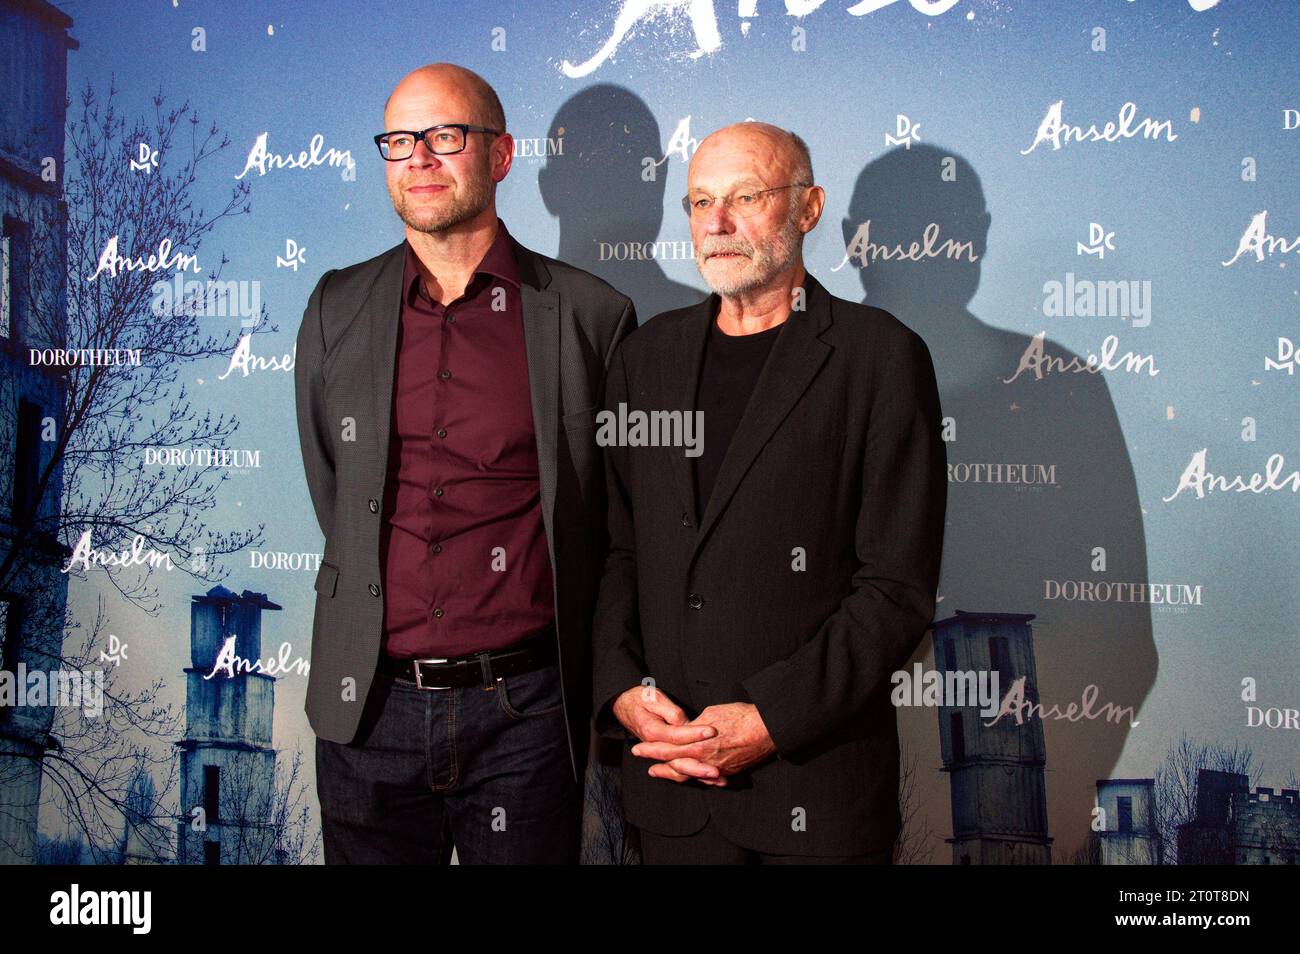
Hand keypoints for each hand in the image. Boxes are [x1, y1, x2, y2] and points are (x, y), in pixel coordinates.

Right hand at [611, 685, 724, 785]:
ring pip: (680, 769)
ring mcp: (661, 751)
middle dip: (700, 765)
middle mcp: (657, 745)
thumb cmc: (639, 698)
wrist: (623, 704)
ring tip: (717, 779)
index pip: (676, 735)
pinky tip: (712, 780)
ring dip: (699, 775)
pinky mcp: (666, 752)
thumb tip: (685, 723)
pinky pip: (680, 769)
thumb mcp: (653, 698)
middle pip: (679, 759)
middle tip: (717, 769)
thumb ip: (670, 711)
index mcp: (652, 731)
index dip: (695, 733)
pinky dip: (696, 775)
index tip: (712, 731)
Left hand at [630, 702, 776, 783]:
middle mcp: (704, 760)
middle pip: (674, 764)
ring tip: (658, 772)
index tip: (637, 748)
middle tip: (643, 762)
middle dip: (656, 763)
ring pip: (688, 775)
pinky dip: (694, 776)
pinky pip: (706, 778)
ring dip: (672, 773)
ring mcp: (716, 769)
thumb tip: (686, 728)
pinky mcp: (728, 772)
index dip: (651, 749)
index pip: (667, 748)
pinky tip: (687, 776)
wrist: (768, 729)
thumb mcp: (712, 713)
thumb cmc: (741, 716)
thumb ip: (694, 725)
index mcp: (697, 744)